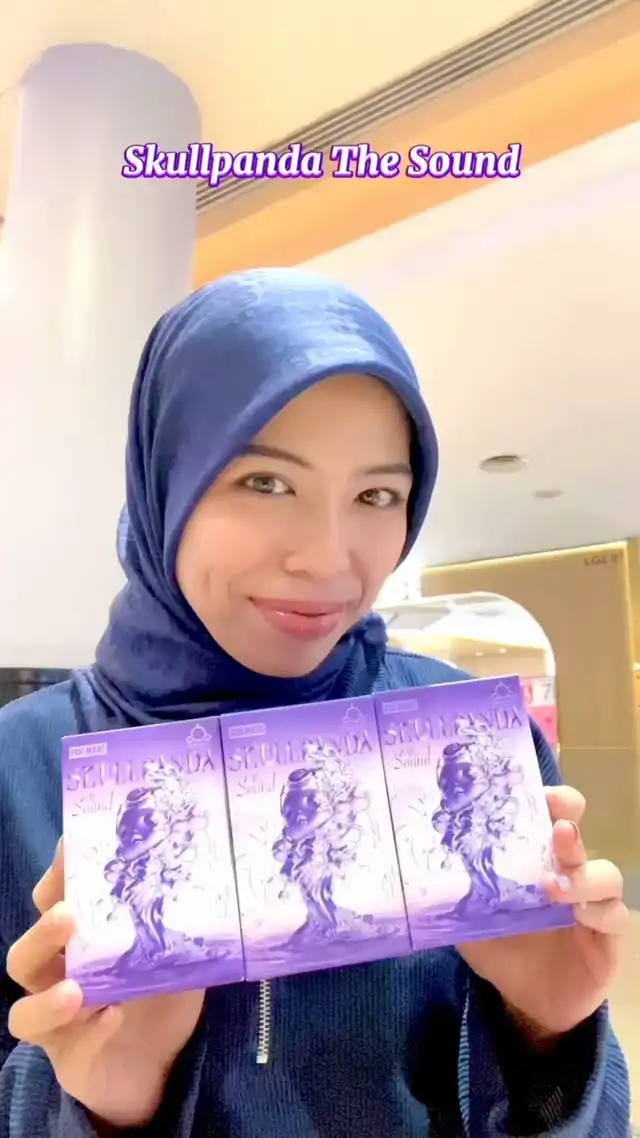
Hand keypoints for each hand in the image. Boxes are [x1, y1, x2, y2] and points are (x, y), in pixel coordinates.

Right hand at [6, 840, 204, 1128]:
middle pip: (24, 957)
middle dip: (41, 934)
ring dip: (47, 999)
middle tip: (68, 916)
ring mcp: (58, 1028)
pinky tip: (113, 1017)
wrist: (166, 1065)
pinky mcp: (72, 1065)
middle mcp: (55, 982)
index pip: (49, 905)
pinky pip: (70, 1052)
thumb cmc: (159, 996)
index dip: (56, 878)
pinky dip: (90, 1034)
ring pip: (24, 1014)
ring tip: (77, 989)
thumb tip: (196, 867)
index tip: (71, 850)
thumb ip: (172, 919)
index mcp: (74, 945)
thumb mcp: (171, 950)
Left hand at [457, 786, 628, 1040]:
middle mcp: (567, 871)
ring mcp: (591, 902)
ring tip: (551, 884)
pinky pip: (613, 916)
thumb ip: (456, 895)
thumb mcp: (471, 921)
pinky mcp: (607, 936)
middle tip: (556, 823)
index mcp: (534, 858)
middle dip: (569, 817)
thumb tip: (423, 869)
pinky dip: (596, 911)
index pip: (544, 815)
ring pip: (604, 874)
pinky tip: (577, 915)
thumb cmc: (502, 950)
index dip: (544, 799)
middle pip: (576, 830)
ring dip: (580, 873)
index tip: (532, 793)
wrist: (526, 1003)